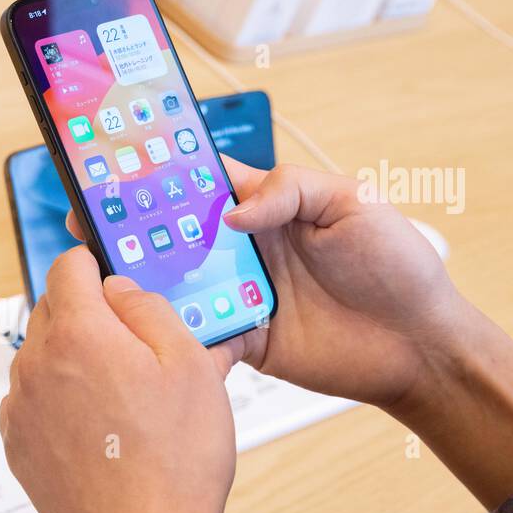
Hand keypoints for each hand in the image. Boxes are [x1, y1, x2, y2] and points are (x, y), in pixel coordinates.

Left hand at [0, 246, 233, 512]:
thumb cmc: (174, 464)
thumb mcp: (190, 364)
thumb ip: (150, 308)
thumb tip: (120, 290)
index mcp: (77, 332)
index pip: (69, 265)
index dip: (98, 267)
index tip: (118, 283)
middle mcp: (35, 363)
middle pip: (55, 311)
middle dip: (94, 320)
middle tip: (140, 354)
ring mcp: (20, 406)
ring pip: (45, 357)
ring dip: (77, 363)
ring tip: (128, 405)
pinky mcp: (17, 444)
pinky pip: (37, 400)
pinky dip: (63, 403)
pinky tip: (103, 433)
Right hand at [66, 158, 462, 407]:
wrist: (421, 346)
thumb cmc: (398, 266)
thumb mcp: (352, 203)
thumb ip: (289, 190)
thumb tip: (231, 212)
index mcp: (267, 208)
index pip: (201, 181)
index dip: (161, 172)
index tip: (119, 166)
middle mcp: (244, 249)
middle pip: (174, 233)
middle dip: (131, 227)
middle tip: (91, 224)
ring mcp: (239, 294)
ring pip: (176, 283)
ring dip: (145, 280)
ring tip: (109, 276)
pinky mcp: (244, 340)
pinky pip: (198, 337)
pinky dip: (175, 335)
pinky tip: (148, 329)